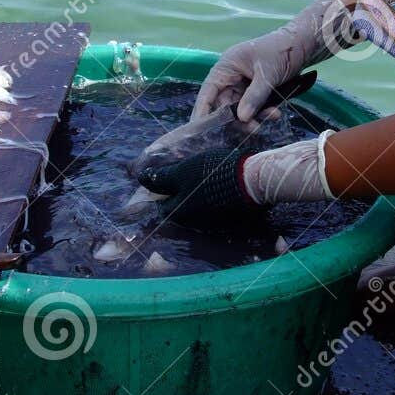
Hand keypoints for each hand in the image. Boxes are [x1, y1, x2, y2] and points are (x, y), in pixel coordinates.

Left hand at [137, 147, 259, 229]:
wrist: (253, 182)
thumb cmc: (214, 173)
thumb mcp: (184, 171)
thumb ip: (162, 178)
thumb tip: (141, 178)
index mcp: (179, 212)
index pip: (161, 206)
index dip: (160, 193)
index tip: (164, 180)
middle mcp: (193, 223)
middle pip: (178, 210)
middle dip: (177, 197)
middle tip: (183, 179)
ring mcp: (211, 224)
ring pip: (195, 211)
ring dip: (194, 200)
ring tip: (200, 182)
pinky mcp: (227, 221)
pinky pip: (211, 212)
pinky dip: (210, 202)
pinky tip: (216, 188)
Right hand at [194, 0, 359, 121]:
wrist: (302, 45)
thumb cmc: (281, 52)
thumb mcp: (267, 75)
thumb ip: (254, 97)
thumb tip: (242, 118)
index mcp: (226, 67)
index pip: (208, 92)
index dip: (203, 110)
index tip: (200, 129)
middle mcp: (231, 77)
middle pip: (224, 105)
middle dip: (237, 119)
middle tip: (253, 128)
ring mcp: (243, 85)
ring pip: (240, 109)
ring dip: (254, 117)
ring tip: (272, 117)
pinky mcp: (255, 91)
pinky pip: (253, 107)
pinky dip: (262, 112)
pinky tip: (275, 113)